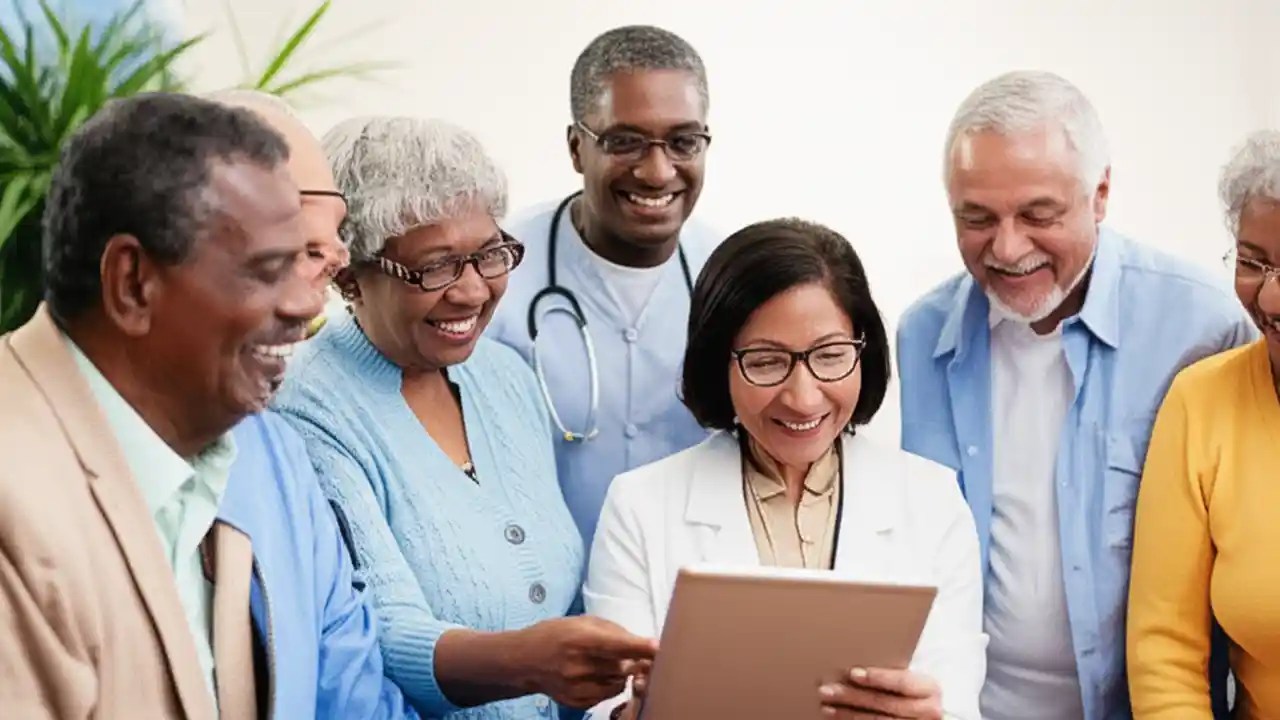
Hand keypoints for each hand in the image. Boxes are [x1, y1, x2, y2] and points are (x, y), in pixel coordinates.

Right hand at [517, 616, 656, 708]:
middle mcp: (577, 666)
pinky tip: (596, 675)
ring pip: (618, 684)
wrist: (524, 661)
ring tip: (607, 662)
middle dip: (633, 660)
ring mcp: (576, 688)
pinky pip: (607, 696)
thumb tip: (640, 642)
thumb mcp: (581, 622)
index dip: (639, 647)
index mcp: (579, 640)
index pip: (616, 645)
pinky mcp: (576, 703)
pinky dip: (609, 685)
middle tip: (635, 653)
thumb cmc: (555, 634)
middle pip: (621, 667)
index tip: (658, 647)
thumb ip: (611, 631)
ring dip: (622, 673)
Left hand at [818, 667, 942, 718]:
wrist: (926, 712)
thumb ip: (891, 672)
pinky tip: (838, 719)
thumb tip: (851, 666)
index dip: (878, 677)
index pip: (902, 682)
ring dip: (848, 714)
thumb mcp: (911, 678)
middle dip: (854, 697)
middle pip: (886, 704)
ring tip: (826, 706)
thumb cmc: (912, 688)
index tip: (853, 672)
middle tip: (828, 690)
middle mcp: (928, 711)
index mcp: (930, 689)